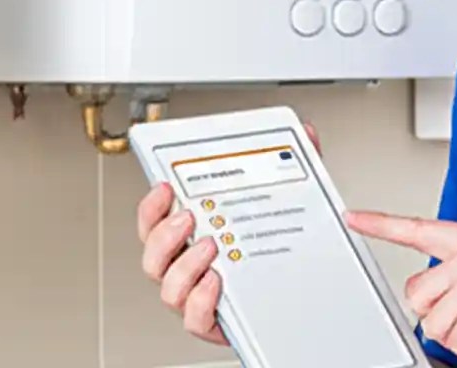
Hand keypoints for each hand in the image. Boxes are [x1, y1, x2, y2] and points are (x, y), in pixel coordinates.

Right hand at [136, 120, 321, 345]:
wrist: (296, 296)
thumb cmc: (275, 247)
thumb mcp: (285, 202)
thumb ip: (293, 167)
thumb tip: (306, 134)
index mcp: (192, 238)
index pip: (154, 221)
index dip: (151, 205)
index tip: (164, 186)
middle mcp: (188, 267)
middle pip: (152, 256)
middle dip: (164, 234)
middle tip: (189, 216)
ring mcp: (196, 296)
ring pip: (168, 288)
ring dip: (184, 266)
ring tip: (211, 246)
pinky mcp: (212, 323)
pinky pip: (193, 319)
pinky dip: (200, 302)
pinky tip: (217, 281)